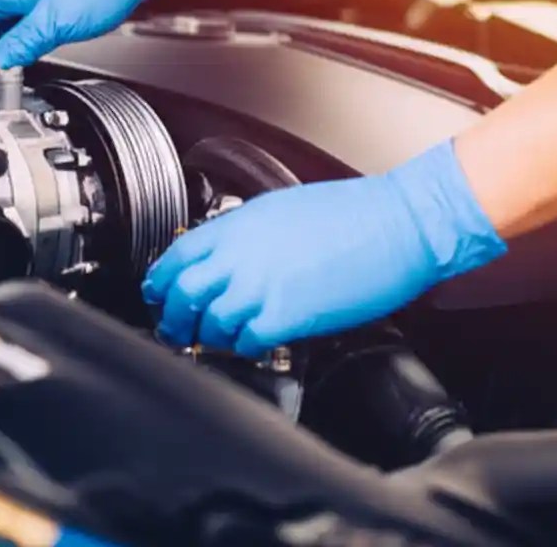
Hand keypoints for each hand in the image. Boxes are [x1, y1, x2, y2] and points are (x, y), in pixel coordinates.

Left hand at [144, 140, 505, 355]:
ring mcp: (260, 287)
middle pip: (181, 293)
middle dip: (172, 316)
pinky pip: (245, 342)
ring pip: (208, 322)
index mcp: (236, 224)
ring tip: (214, 340)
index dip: (160, 281)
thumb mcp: (281, 208)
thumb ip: (245, 233)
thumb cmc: (353, 213)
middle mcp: (240, 255)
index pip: (176, 256)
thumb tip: (228, 254)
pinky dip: (243, 347)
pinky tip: (253, 344)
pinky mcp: (286, 316)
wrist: (399, 224)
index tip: (158, 294)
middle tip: (173, 327)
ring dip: (208, 335)